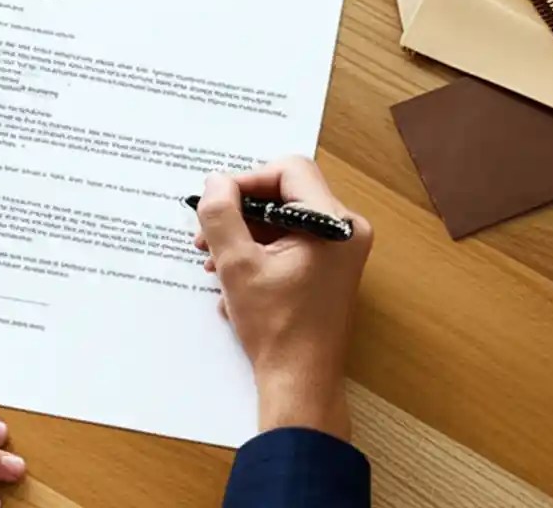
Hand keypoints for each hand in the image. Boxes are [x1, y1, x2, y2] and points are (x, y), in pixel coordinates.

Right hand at [193, 156, 372, 440]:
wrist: (300, 381)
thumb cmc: (276, 328)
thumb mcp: (236, 265)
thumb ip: (221, 215)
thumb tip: (214, 182)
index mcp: (334, 224)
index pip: (288, 170)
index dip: (246, 181)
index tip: (216, 204)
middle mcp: (345, 231)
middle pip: (284, 193)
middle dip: (240, 212)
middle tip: (206, 235)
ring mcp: (340, 251)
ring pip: (283, 218)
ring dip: (244, 234)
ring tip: (213, 260)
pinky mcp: (329, 268)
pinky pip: (290, 241)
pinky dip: (258, 251)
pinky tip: (232, 278)